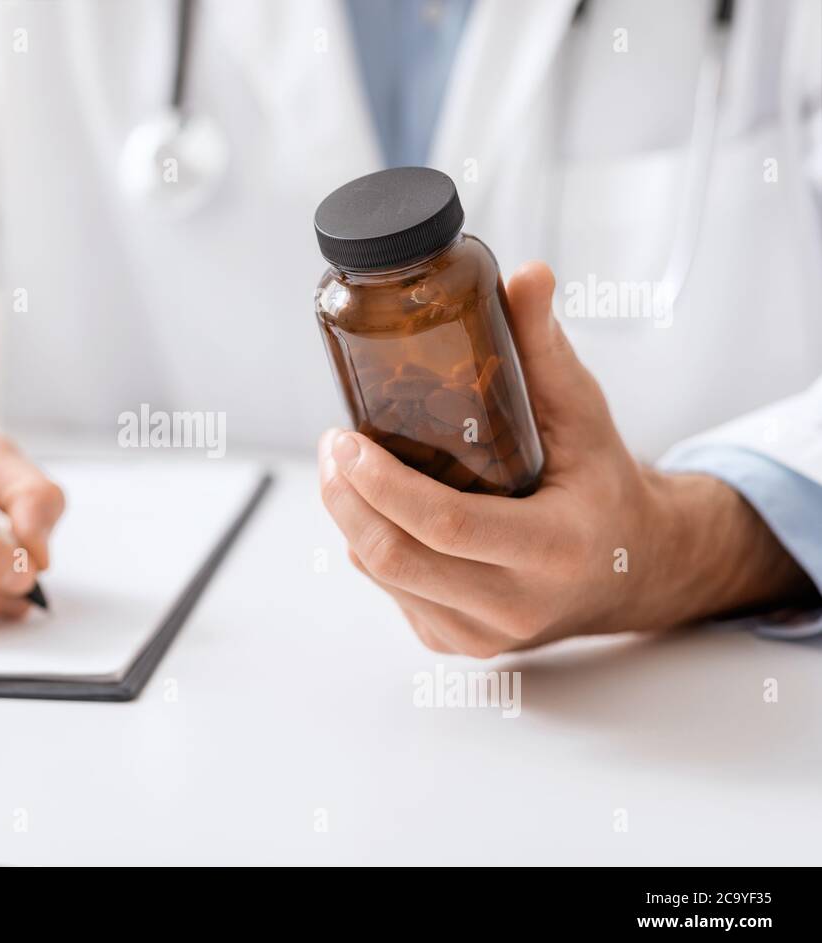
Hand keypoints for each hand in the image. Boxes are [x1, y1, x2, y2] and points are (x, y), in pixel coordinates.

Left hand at [319, 262, 813, 656]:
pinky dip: (372, 545)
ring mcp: (483, 636)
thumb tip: (523, 275)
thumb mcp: (585, 415)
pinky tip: (375, 508)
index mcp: (554, 551)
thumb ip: (546, 350)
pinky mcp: (459, 645)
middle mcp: (515, 606)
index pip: (447, 526)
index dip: (383, 485)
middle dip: (346, 499)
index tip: (344, 441)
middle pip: (396, 558)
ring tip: (344, 467)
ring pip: (385, 576)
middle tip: (331, 447)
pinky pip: (393, 593)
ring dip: (350, 519)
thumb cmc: (603, 484)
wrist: (632, 569)